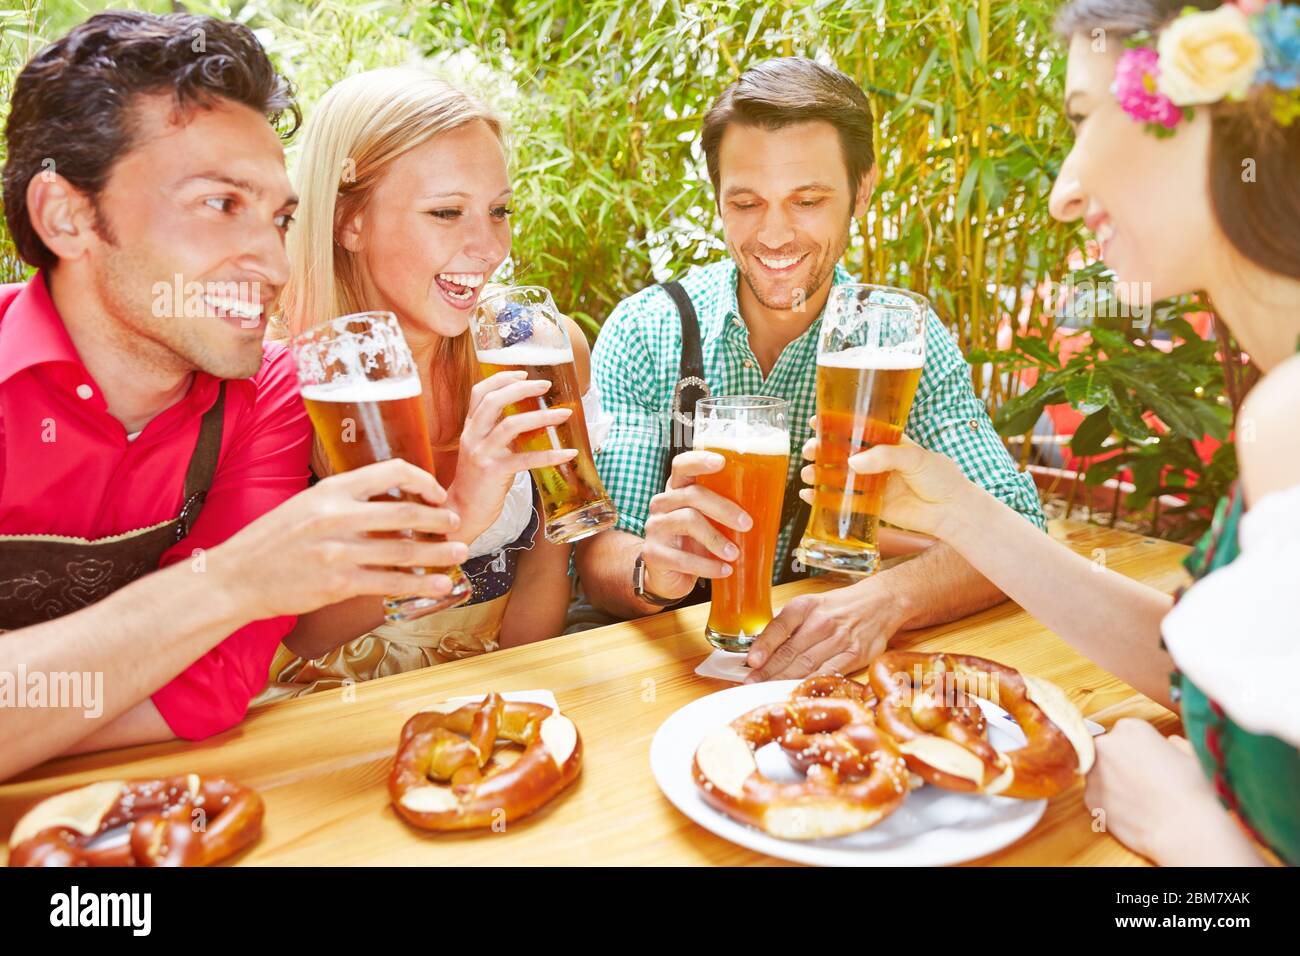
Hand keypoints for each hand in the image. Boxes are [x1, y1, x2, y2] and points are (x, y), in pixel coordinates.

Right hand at [216, 458, 468, 618]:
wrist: (235, 577)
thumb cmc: (272, 541)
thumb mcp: (307, 503)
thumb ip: (346, 501)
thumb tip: (388, 502)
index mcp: (333, 489)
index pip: (392, 471)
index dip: (423, 481)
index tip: (437, 494)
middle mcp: (338, 515)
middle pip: (406, 513)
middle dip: (440, 520)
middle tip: (457, 524)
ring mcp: (339, 551)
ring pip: (404, 551)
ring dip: (439, 553)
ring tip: (460, 554)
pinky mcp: (338, 583)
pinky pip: (390, 583)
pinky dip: (420, 584)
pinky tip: (439, 586)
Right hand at [446, 371, 577, 543]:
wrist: (462, 513)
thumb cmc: (478, 483)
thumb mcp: (483, 451)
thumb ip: (499, 435)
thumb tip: (532, 421)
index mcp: (470, 429)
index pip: (479, 393)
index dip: (501, 379)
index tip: (523, 373)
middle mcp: (472, 437)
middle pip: (494, 401)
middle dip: (522, 388)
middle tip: (546, 385)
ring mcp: (482, 454)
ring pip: (511, 425)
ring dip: (541, 417)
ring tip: (564, 414)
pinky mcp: (494, 473)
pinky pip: (526, 459)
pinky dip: (550, 455)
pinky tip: (568, 454)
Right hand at [641, 450, 750, 601]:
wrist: (668, 575)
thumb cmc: (693, 542)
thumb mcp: (709, 522)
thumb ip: (726, 510)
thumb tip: (765, 505)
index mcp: (677, 490)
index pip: (682, 466)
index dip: (699, 460)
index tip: (721, 462)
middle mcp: (662, 504)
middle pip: (692, 495)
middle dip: (723, 508)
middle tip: (746, 524)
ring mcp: (655, 528)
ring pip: (687, 522)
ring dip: (716, 539)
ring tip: (734, 554)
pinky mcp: (653, 554)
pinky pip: (682, 558)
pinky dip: (707, 565)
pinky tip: (723, 570)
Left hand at [743, 580, 904, 681]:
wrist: (880, 603)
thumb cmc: (839, 607)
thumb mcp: (811, 605)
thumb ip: (788, 624)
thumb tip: (759, 648)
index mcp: (807, 606)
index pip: (780, 626)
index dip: (764, 645)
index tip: (751, 661)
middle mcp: (822, 622)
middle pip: (790, 651)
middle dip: (767, 670)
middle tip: (750, 683)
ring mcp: (840, 640)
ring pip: (806, 665)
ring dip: (784, 679)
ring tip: (766, 689)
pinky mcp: (855, 655)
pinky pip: (828, 673)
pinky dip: (811, 683)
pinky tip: (797, 691)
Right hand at [799, 428, 974, 539]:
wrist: (951, 511)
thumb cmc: (940, 477)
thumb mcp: (916, 458)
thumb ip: (885, 456)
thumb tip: (853, 462)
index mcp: (887, 442)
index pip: (857, 429)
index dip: (834, 424)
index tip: (815, 421)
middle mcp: (876, 461)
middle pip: (842, 452)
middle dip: (821, 450)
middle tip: (809, 451)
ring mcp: (872, 483)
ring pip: (839, 476)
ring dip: (819, 473)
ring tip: (806, 474)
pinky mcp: (871, 506)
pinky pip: (844, 501)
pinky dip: (824, 498)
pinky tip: (809, 495)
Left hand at [1084, 718, 1259, 864]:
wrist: (1184, 829)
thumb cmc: (1194, 791)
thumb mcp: (1191, 757)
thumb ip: (1176, 745)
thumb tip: (1173, 742)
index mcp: (1130, 727)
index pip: (1125, 734)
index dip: (1139, 751)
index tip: (1151, 764)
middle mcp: (1105, 744)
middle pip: (1107, 750)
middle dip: (1119, 763)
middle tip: (1142, 782)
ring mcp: (1093, 771)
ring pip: (1099, 773)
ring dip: (1112, 783)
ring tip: (1139, 800)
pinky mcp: (1089, 798)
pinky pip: (1097, 796)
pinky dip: (1109, 803)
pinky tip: (1132, 813)